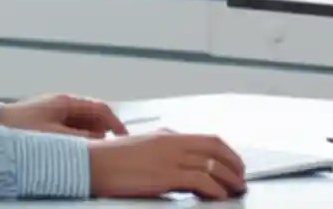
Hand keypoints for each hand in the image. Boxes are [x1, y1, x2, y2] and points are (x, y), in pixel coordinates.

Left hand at [0, 93, 127, 137]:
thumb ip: (81, 136)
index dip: (115, 122)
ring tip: (91, 148)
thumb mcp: (55, 135)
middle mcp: (61, 103)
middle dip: (103, 128)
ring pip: (81, 120)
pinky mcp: (45, 118)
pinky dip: (77, 134)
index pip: (100, 107)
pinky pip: (69, 125)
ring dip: (90, 132)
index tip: (123, 135)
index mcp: (66, 102)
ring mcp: (53, 109)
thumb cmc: (20, 128)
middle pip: (92, 113)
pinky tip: (75, 146)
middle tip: (109, 145)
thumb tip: (99, 137)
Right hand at [88, 132, 246, 199]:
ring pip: (211, 164)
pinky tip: (219, 197)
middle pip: (215, 148)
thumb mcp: (142, 148)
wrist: (90, 163)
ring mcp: (169, 158)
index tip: (235, 164)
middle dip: (234, 164)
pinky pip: (199, 180)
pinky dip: (214, 189)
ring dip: (229, 179)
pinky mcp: (164, 175)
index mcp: (167, 135)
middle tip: (242, 178)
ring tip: (236, 189)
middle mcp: (172, 142)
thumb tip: (183, 168)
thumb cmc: (111, 160)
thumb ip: (164, 152)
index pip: (208, 139)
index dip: (227, 152)